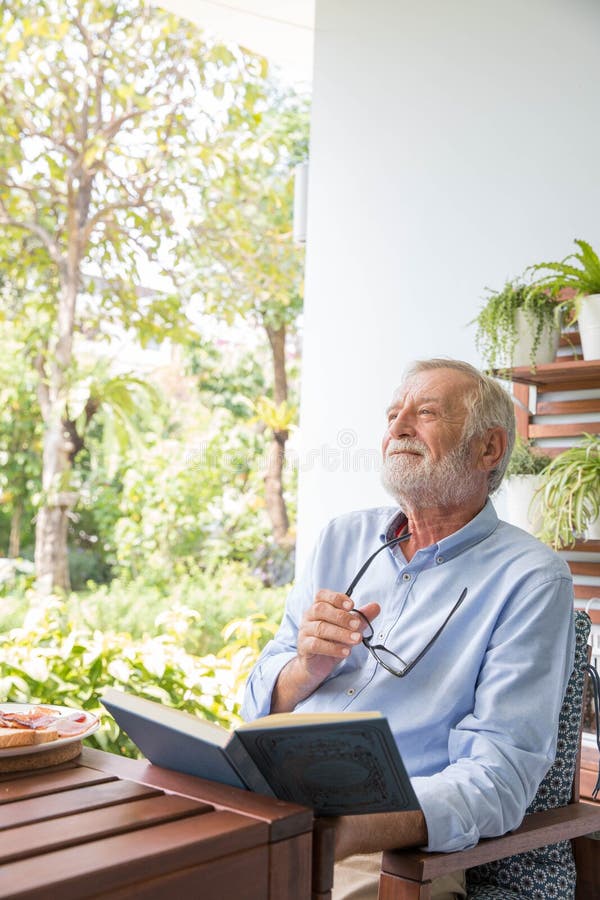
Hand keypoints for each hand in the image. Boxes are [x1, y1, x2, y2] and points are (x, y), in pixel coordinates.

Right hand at [270, 590, 379, 712]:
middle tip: (357, 625)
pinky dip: (332, 648)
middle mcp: (308, 616)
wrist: (316, 665)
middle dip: (341, 617)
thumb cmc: (331, 641)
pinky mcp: (304, 647)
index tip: (352, 605)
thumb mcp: (348, 629)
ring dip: (341, 633)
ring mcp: (304, 631)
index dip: (337, 598)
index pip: (322, 595)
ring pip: (320, 628)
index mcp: (318, 607)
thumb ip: (361, 617)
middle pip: (321, 610)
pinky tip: (346, 652)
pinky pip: (316, 645)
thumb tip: (376, 606)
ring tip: (357, 639)